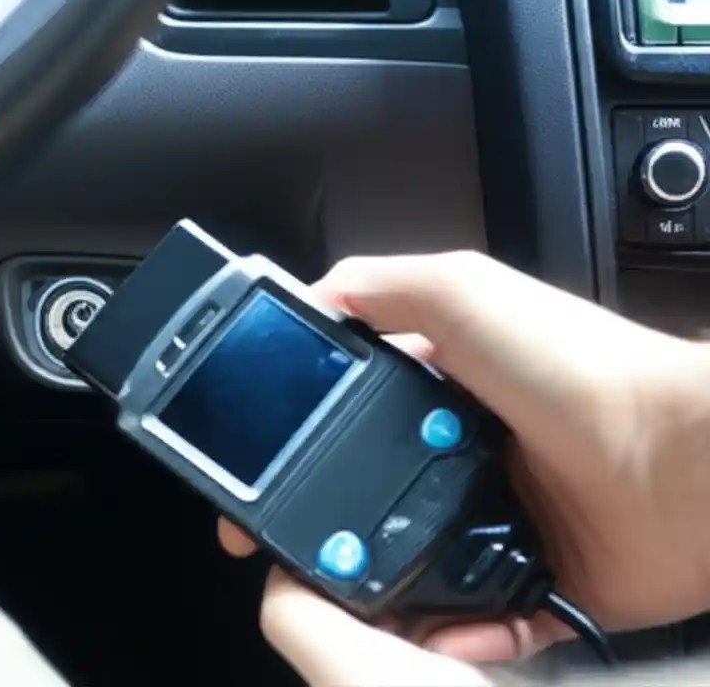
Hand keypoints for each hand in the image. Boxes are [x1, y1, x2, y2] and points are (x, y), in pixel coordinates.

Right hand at [220, 251, 709, 678]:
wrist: (685, 464)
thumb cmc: (584, 372)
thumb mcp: (464, 292)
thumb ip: (381, 286)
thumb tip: (309, 297)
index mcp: (446, 392)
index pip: (349, 417)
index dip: (297, 443)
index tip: (255, 471)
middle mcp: (471, 456)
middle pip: (373, 497)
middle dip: (328, 528)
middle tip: (290, 553)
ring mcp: (507, 521)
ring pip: (416, 568)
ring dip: (381, 591)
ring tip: (346, 605)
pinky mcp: (543, 581)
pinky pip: (482, 622)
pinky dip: (456, 636)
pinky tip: (433, 632)